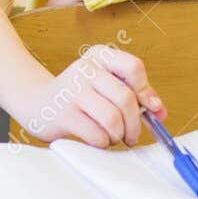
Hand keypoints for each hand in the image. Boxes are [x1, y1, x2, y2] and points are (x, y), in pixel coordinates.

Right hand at [19, 46, 164, 147]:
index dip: (146, 92)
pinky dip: (103, 142)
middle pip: (126, 98)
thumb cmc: (79, 96)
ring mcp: (72, 90)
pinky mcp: (63, 114)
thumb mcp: (106, 85)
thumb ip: (135, 94)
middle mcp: (85, 68)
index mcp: (100, 56)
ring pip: (113, 118)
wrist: (36, 103)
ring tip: (114, 137)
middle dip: (135, 124)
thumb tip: (160, 112)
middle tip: (131, 135)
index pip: (134, 68)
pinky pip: (97, 134)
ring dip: (119, 135)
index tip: (148, 108)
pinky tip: (98, 139)